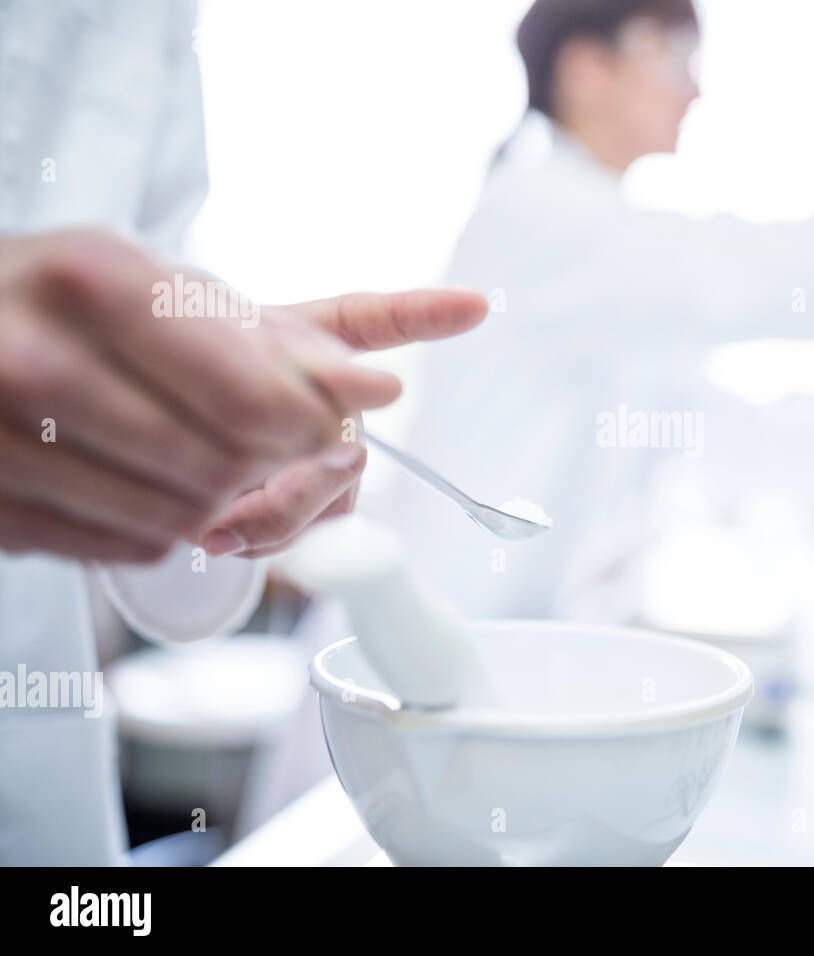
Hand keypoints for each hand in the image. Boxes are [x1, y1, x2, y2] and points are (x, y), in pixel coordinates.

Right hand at [0, 230, 483, 561]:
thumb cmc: (88, 305)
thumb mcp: (186, 291)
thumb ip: (295, 339)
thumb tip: (381, 389)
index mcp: (97, 281)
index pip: (253, 401)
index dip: (315, 427)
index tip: (332, 425)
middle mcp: (35, 362)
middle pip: (226, 470)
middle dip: (278, 467)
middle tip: (283, 445)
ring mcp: (0, 443)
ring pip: (183, 522)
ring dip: (230, 504)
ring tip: (214, 455)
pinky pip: (131, 550)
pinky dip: (170, 526)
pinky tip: (153, 477)